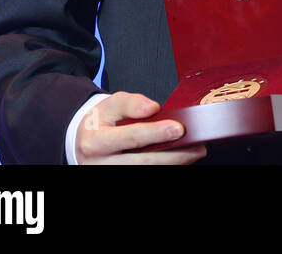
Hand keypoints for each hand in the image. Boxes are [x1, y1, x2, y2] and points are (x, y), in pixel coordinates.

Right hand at [74, 91, 205, 164]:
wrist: (83, 142)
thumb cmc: (101, 122)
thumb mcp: (110, 105)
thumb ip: (131, 103)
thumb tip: (152, 108)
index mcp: (96, 142)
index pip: (131, 138)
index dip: (156, 133)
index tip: (179, 128)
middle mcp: (101, 165)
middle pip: (142, 163)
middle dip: (173, 156)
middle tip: (198, 147)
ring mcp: (109, 175)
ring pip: (146, 172)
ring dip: (174, 164)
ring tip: (195, 152)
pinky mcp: (119, 178)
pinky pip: (144, 174)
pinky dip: (165, 167)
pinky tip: (180, 159)